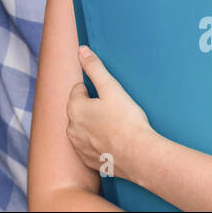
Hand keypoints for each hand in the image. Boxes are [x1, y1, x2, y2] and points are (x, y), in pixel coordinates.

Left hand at [66, 46, 151, 180]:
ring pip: (83, 129)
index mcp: (74, 108)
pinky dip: (99, 143)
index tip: (109, 96)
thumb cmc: (127, 121)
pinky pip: (90, 147)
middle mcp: (71, 129)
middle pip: (80, 110)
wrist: (140, 156)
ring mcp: (79, 147)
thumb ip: (95, 67)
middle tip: (114, 111)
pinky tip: (114, 142)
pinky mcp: (89, 161)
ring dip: (94, 126)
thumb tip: (82, 50)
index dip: (95, 90)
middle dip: (93, 108)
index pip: (78, 90)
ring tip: (115, 126)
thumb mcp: (111, 88)